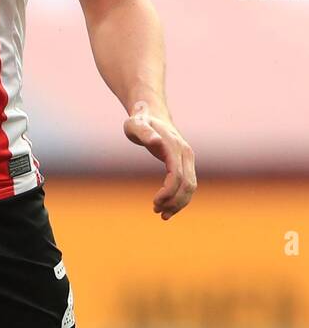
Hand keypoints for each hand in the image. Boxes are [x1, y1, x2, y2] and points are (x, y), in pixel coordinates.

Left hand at [123, 102, 195, 219]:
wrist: (151, 113)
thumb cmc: (140, 120)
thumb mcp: (135, 125)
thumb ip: (144, 132)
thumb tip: (156, 142)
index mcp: (174, 146)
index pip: (177, 176)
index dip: (168, 192)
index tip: (154, 203)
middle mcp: (185, 153)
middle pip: (188, 185)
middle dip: (174, 202)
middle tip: (156, 211)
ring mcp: (188, 158)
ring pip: (191, 187)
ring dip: (178, 203)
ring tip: (161, 214)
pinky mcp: (185, 163)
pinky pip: (188, 184)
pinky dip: (180, 198)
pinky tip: (167, 208)